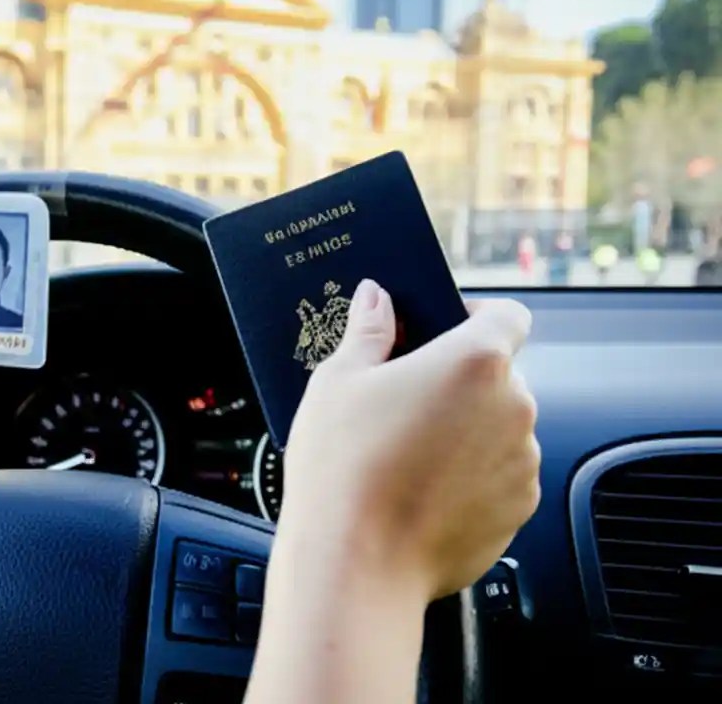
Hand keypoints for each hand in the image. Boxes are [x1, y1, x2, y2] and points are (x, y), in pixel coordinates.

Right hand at [282, 279, 538, 599]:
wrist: (356, 563)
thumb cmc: (344, 469)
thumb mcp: (339, 382)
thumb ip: (368, 331)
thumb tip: (376, 299)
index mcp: (476, 361)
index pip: (508, 314)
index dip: (478, 315)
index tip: (446, 328)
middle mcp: (514, 408)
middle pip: (498, 375)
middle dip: (458, 382)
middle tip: (403, 401)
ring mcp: (522, 463)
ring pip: (498, 429)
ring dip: (466, 431)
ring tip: (407, 454)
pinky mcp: (517, 510)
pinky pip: (498, 477)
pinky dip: (470, 478)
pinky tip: (420, 490)